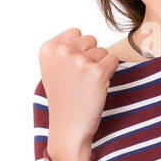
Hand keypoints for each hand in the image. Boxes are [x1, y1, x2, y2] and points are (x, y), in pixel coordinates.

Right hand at [38, 28, 119, 160]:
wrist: (69, 127)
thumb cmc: (63, 98)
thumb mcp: (51, 69)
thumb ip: (61, 47)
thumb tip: (79, 32)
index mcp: (48, 48)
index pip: (76, 33)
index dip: (78, 50)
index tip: (70, 70)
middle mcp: (61, 52)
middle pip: (90, 39)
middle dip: (90, 56)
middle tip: (79, 79)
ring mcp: (79, 61)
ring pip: (102, 51)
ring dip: (99, 66)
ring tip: (86, 85)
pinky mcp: (97, 72)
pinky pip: (113, 60)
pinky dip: (110, 72)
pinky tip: (97, 86)